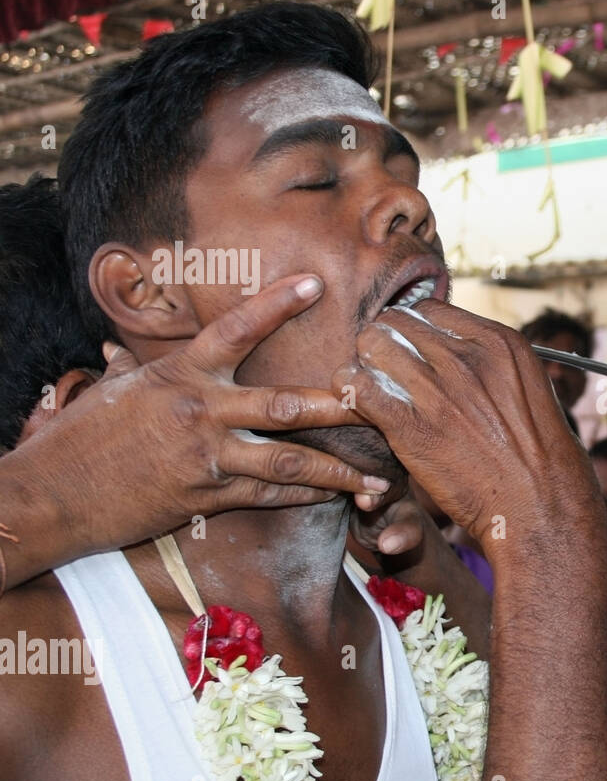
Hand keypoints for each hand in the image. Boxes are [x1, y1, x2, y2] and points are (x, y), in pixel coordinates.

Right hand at [28, 275, 387, 556]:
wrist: (49, 496)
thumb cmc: (77, 440)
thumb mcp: (108, 394)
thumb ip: (129, 373)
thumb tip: (117, 354)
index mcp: (181, 374)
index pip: (235, 329)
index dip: (277, 304)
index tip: (316, 283)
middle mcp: (201, 411)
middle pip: (287, 404)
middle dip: (341, 404)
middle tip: (384, 399)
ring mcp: (208, 457)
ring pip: (290, 462)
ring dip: (340, 472)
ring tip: (381, 481)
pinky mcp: (206, 497)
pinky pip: (268, 496)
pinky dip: (304, 496)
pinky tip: (336, 498)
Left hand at [334, 300, 606, 555]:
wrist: (542, 508)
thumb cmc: (541, 457)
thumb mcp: (530, 388)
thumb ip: (493, 364)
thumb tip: (459, 351)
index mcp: (500, 342)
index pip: (430, 309)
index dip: (413, 331)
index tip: (411, 355)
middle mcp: (469, 358)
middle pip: (396, 321)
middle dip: (385, 343)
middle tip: (384, 372)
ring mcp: (440, 392)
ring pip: (371, 345)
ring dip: (364, 365)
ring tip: (370, 389)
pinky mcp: (413, 429)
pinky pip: (357, 388)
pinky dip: (349, 393)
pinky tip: (359, 409)